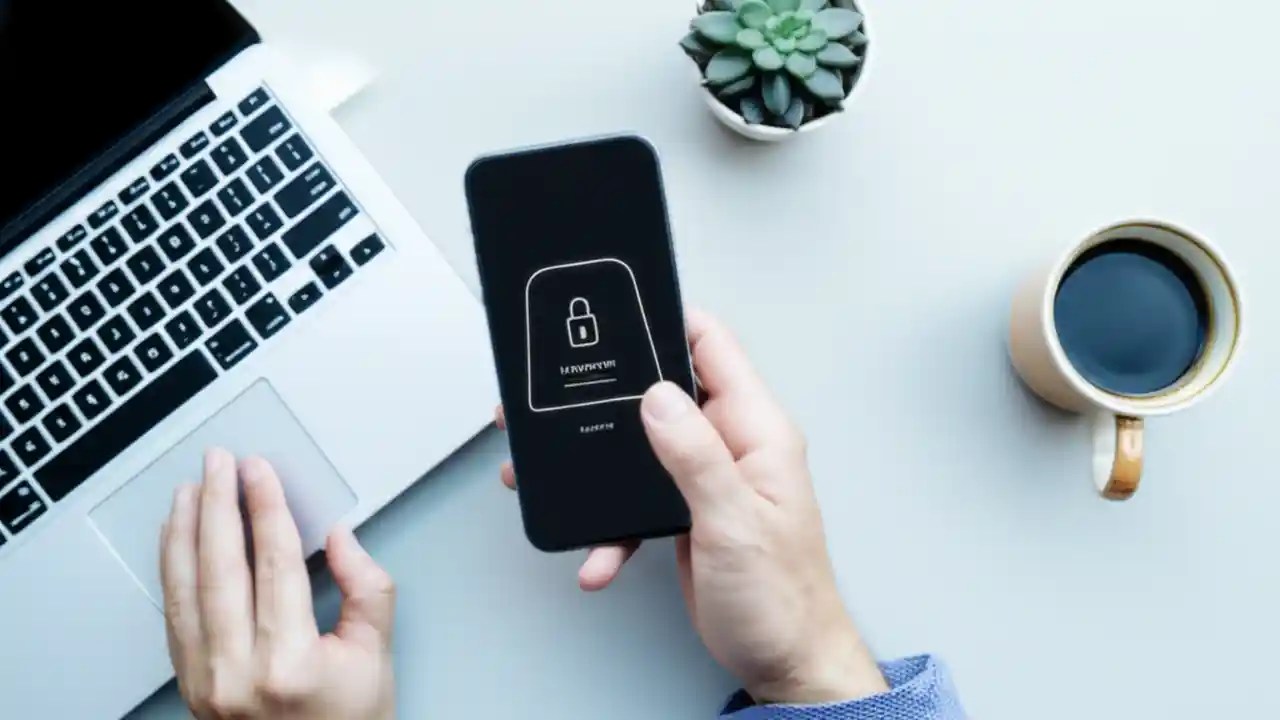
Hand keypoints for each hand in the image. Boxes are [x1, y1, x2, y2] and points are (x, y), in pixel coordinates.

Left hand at [160, 449, 395, 718]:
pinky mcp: (190, 686)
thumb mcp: (377, 658)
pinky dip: (172, 569)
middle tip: (219, 462)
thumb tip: (338, 538)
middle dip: (219, 504)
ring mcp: (205, 682)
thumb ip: (366, 589)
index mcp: (290, 662)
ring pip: (185, 588)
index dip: (266, 508)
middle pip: (221, 567)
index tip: (259, 472)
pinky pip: (174, 615)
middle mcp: (238, 673)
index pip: (273, 563)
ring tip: (192, 489)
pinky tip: (178, 541)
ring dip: (185, 531)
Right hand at [496, 311, 887, 703]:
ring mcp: (708, 479)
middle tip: (560, 398)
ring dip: (599, 465)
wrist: (785, 663)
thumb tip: (658, 396)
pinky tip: (599, 553)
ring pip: (641, 445)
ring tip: (552, 472)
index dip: (668, 322)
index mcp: (756, 432)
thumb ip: (696, 456)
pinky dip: (610, 525)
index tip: (620, 314)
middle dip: (612, 396)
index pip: (713, 348)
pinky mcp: (687, 512)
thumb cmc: (782, 600)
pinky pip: (637, 499)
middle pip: (665, 391)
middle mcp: (732, 446)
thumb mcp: (735, 523)